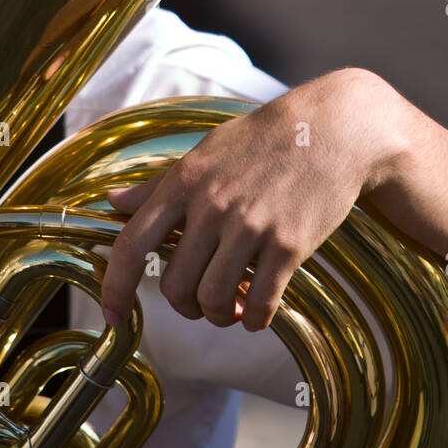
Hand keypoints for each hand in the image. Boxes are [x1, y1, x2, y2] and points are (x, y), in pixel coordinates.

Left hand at [100, 68, 406, 331]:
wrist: (334, 129)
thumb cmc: (264, 139)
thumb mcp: (206, 152)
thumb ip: (159, 183)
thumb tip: (113, 202)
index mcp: (184, 182)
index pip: (132, 245)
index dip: (115, 289)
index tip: (113, 319)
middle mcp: (212, 205)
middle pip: (175, 286)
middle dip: (185, 306)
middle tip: (202, 301)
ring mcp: (251, 226)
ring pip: (214, 300)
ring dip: (219, 315)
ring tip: (232, 306)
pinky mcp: (289, 244)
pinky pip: (261, 302)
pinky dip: (256, 318)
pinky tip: (259, 311)